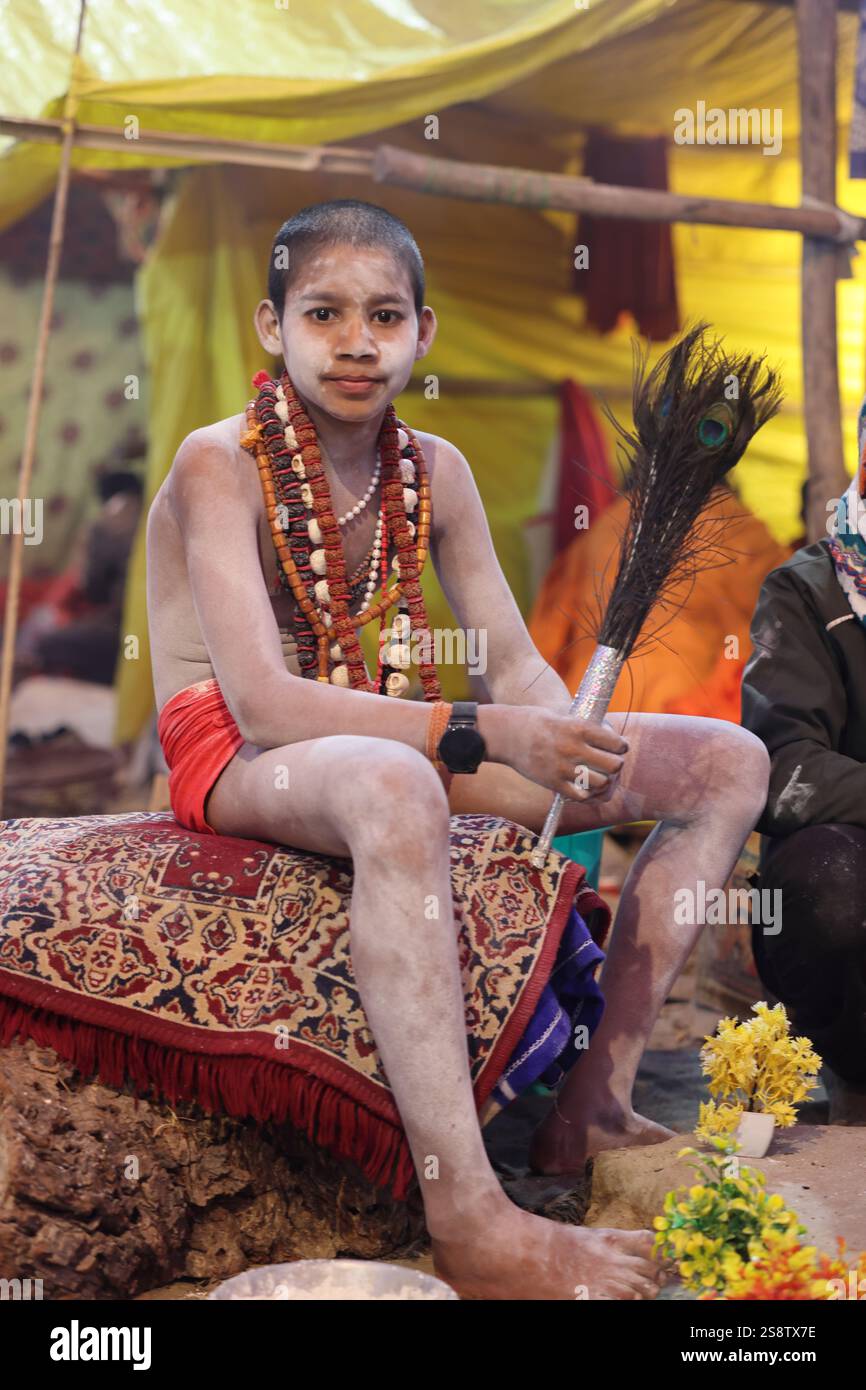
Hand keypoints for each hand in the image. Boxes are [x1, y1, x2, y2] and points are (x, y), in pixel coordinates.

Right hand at [491, 704, 628, 802]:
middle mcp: (574, 749)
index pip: (617, 743)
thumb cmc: (535, 721)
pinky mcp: (553, 783)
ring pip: (601, 783)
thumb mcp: (564, 717)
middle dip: (615, 766)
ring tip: (597, 777)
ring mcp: (564, 768)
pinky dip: (586, 794)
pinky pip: (581, 797)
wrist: (506, 734)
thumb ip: (586, 729)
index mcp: (580, 728)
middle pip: (614, 766)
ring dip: (602, 782)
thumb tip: (608, 740)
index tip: (617, 748)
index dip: (621, 747)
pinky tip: (583, 787)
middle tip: (608, 764)